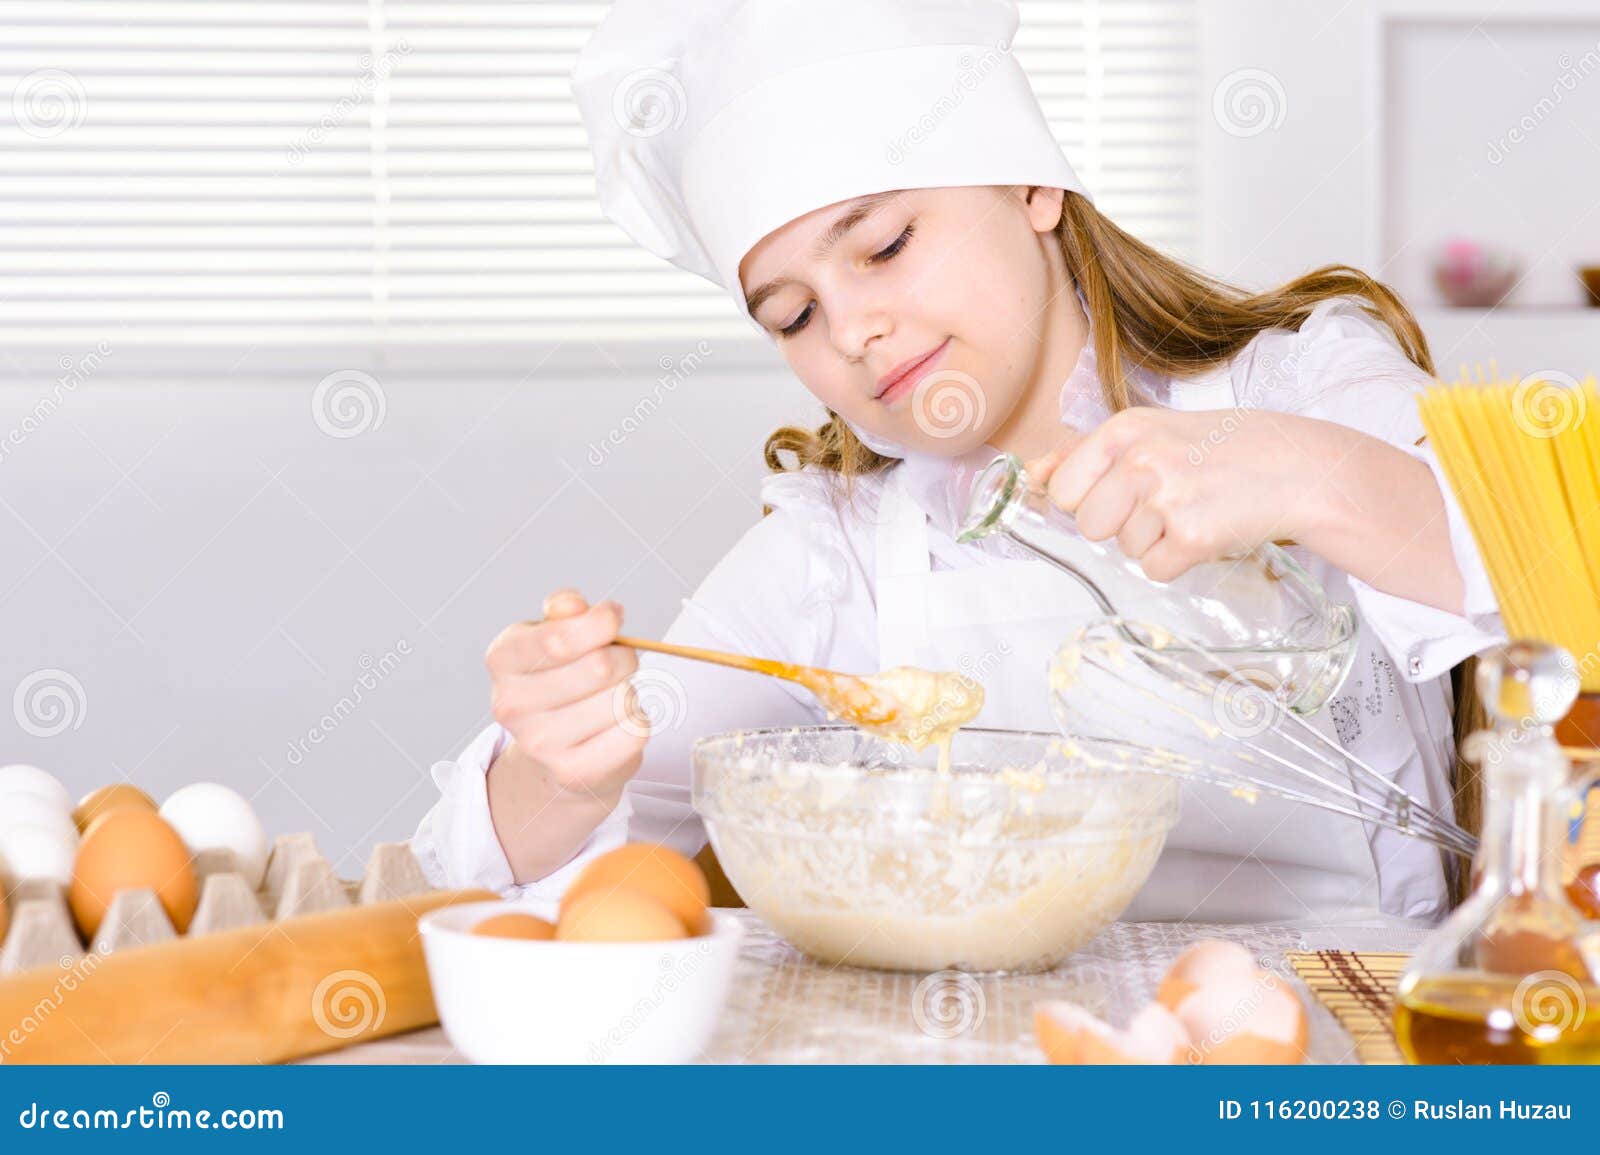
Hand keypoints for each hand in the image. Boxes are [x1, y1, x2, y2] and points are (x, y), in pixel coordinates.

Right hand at [483, 589, 644, 800]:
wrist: (554, 751)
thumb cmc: (561, 681)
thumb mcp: (553, 634)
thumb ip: (564, 610)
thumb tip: (573, 604)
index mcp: (503, 659)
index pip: (559, 638)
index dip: (601, 622)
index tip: (613, 619)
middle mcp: (511, 705)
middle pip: (600, 667)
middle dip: (624, 657)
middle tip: (620, 664)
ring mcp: (540, 744)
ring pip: (622, 699)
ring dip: (630, 692)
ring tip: (609, 698)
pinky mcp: (573, 773)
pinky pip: (634, 732)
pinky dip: (637, 722)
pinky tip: (615, 725)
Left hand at [1025, 407, 1315, 582]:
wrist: (1299, 467)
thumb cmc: (1223, 448)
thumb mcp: (1154, 432)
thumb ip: (1089, 452)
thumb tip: (1033, 474)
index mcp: (1125, 429)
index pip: (1064, 488)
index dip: (1089, 499)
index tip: (1121, 492)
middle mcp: (1140, 460)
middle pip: (1088, 525)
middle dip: (1119, 524)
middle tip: (1163, 503)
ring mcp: (1166, 499)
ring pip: (1124, 548)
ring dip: (1154, 540)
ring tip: (1193, 510)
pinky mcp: (1192, 537)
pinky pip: (1154, 570)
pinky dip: (1177, 561)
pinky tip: (1206, 530)